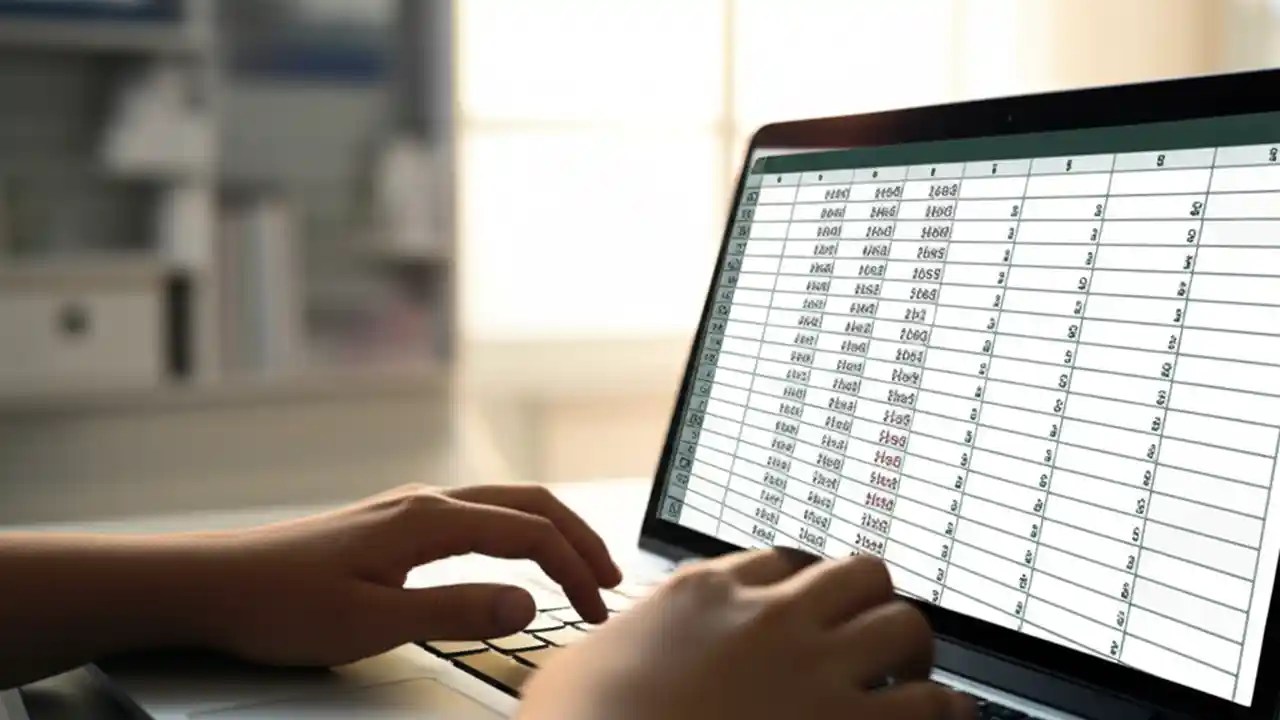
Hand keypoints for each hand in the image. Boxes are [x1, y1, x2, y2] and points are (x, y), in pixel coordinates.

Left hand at [196, 484, 620, 666]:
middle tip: (611, 578)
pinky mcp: (394, 524)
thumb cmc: (283, 604)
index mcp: (430, 520)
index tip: (597, 609)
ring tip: (578, 565)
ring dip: (549, 531)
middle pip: (527, 503)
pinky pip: (476, 514)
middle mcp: (426, 502)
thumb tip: (528, 604)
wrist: (215, 584)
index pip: (529, 534)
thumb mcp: (373, 623)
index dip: (574, 569)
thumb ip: (455, 612)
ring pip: (502, 504)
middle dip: (577, 537)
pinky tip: (512, 554)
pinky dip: (515, 532)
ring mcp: (409, 508)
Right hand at [519, 548, 972, 719]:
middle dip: (868, 605)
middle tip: (865, 641)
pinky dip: (943, 712)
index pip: (772, 564)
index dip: (792, 594)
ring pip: (904, 624)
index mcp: (701, 596)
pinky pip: (935, 703)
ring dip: (909, 654)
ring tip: (907, 682)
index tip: (796, 620)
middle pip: (856, 573)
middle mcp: (766, 617)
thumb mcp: (576, 668)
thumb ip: (618, 644)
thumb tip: (619, 647)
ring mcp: (812, 668)